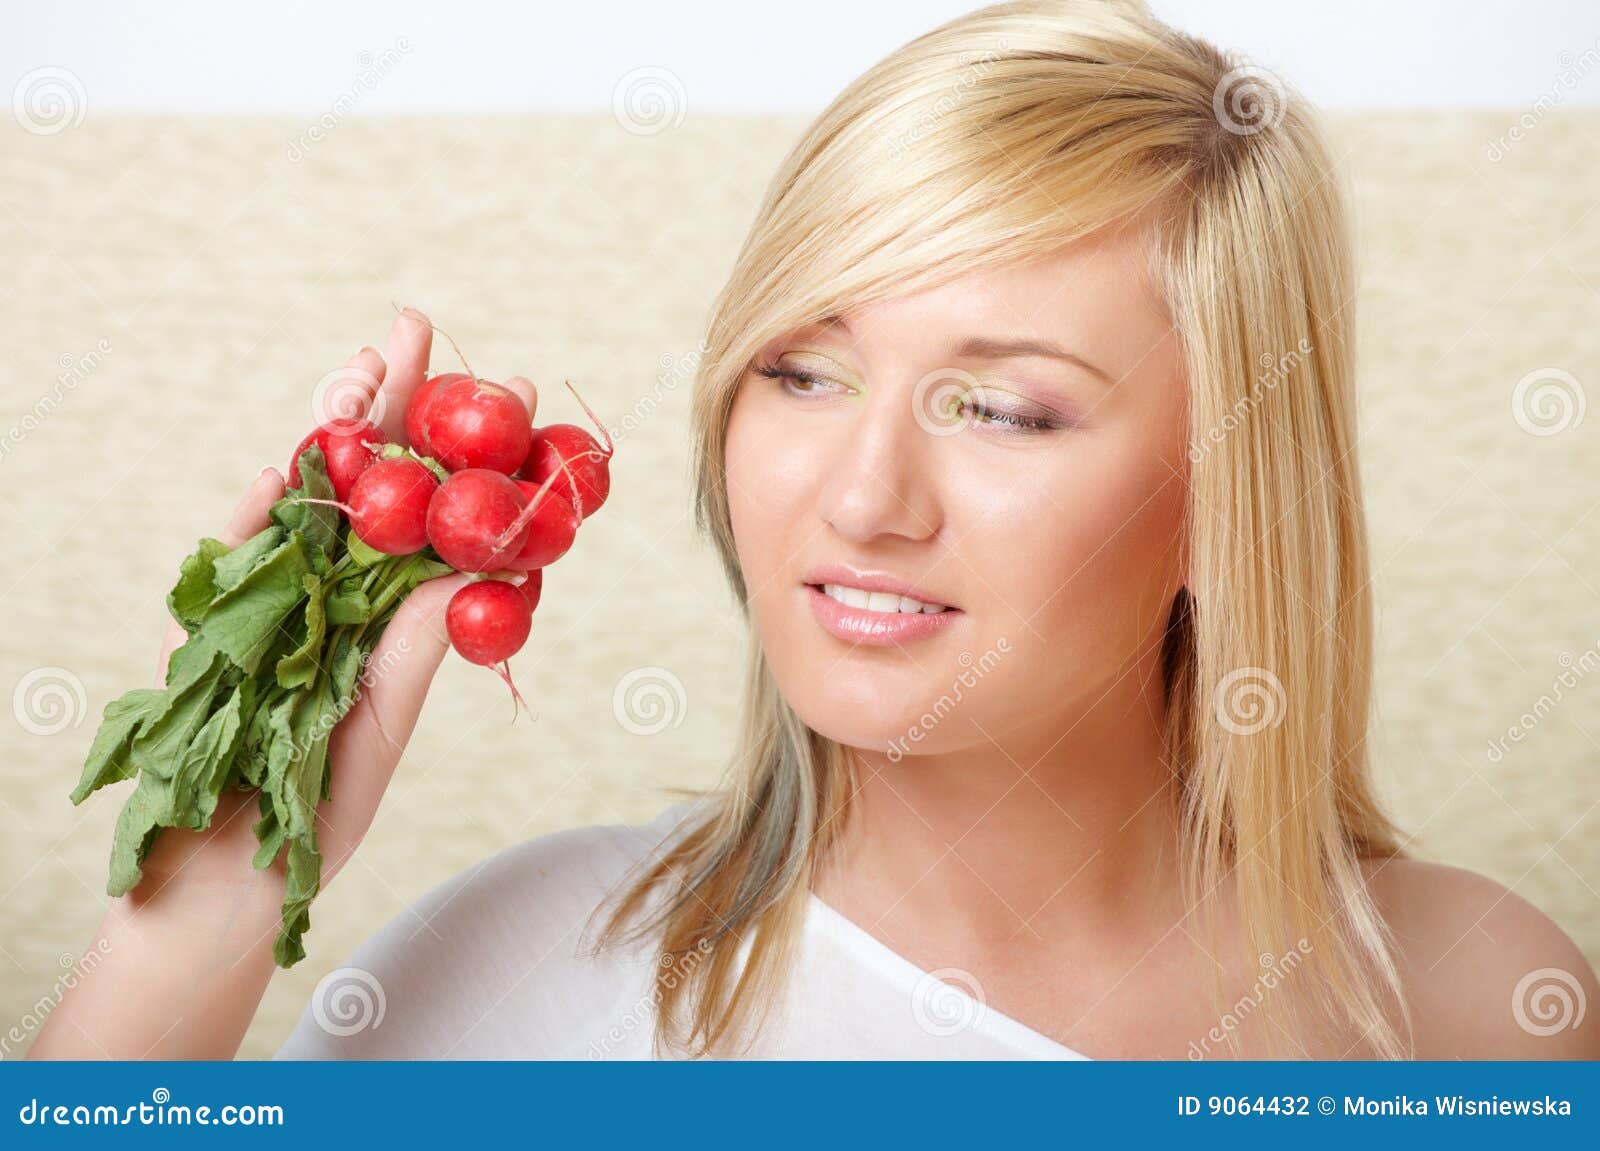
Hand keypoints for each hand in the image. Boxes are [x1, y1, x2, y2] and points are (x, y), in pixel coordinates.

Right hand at [139, 309, 538, 894]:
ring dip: (336, 425)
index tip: (516, 401)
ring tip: (373, 356)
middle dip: (397, 407)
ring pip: (309, 496)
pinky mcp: (215, 620)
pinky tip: (302, 446)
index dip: (471, 460)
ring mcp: (275, 599)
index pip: (437, 517)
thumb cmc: (314, 814)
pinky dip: (267, 500)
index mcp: (389, 614)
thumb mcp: (382, 726)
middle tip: (425, 329)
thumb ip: (415, 648)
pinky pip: (241, 548)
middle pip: (371, 483)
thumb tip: (477, 571)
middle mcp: (337, 593)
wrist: (225, 881)